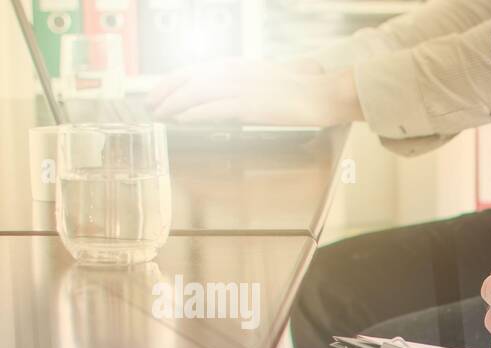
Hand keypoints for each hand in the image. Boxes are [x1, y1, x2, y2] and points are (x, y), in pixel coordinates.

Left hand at [148, 59, 360, 125]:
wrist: (319, 93)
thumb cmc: (298, 89)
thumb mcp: (265, 78)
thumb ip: (244, 81)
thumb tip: (230, 92)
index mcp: (234, 65)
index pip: (192, 70)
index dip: (171, 82)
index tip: (157, 92)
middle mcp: (231, 72)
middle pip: (187, 80)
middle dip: (164, 93)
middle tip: (150, 107)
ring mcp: (238, 88)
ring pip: (194, 94)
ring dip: (172, 105)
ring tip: (159, 115)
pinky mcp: (247, 105)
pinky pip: (211, 109)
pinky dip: (192, 114)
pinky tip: (180, 119)